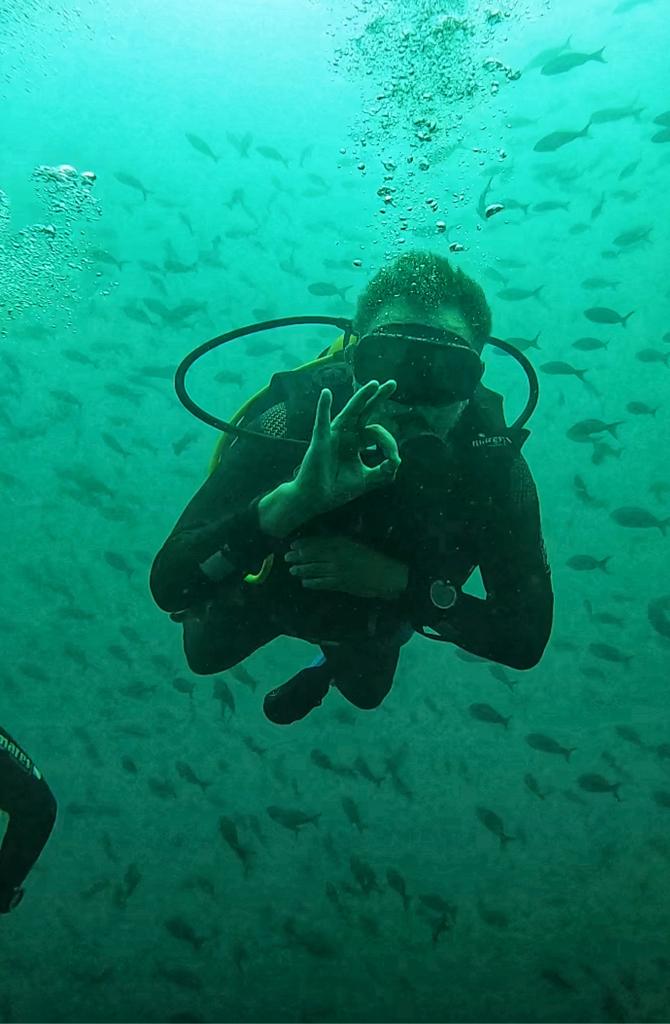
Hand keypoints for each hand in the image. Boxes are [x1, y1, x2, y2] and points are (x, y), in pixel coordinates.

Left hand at [284, 535, 408, 600]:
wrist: (388, 575)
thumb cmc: (376, 557)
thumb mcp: (358, 543)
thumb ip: (342, 541)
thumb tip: (327, 539)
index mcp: (342, 543)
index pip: (317, 542)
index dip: (303, 544)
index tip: (293, 545)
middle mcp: (336, 555)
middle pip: (311, 555)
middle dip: (297, 557)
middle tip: (287, 558)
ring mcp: (337, 571)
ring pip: (314, 569)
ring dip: (301, 570)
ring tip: (292, 570)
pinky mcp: (340, 584)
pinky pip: (321, 583)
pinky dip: (311, 583)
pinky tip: (305, 583)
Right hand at [291, 380, 400, 517]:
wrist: (316, 499)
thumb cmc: (338, 488)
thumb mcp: (367, 480)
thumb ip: (383, 472)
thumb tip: (396, 461)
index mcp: (357, 441)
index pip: (377, 432)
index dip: (389, 443)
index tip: (393, 459)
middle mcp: (346, 434)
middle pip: (365, 411)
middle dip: (378, 397)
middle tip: (393, 383)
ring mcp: (333, 436)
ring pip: (350, 412)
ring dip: (361, 397)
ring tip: (374, 384)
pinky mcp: (321, 442)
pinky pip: (322, 422)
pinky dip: (323, 407)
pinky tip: (326, 393)